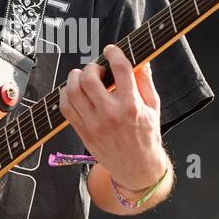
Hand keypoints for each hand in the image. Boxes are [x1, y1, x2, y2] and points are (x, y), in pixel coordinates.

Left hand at [59, 43, 165, 190]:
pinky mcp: (83, 133)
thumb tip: (140, 59)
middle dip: (91, 67)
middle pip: (90, 79)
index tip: (111, 50)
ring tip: (84, 77)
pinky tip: (74, 91)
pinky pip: (66, 108)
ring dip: (76, 77)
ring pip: (73, 91)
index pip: (120, 70)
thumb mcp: (153, 107)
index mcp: (132, 106)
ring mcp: (94, 125)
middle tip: (97, 68)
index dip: (113, 53)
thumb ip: (145, 81)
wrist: (137, 168)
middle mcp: (111, 115)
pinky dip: (66, 95)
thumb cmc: (147, 136)